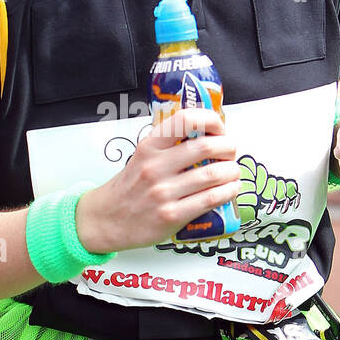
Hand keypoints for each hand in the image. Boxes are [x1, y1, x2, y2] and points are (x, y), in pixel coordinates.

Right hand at [75, 108, 240, 253]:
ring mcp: (163, 192)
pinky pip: (210, 199)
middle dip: (228, 147)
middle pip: (206, 147)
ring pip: (213, 175)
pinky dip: (228, 192)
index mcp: (149, 146)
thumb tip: (205, 133)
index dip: (211, 120)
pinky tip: (231, 189)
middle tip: (231, 152)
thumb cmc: (129, 188)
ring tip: (233, 172)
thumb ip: (168, 145)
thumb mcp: (141, 157)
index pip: (186, 119)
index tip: (220, 128)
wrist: (106, 220)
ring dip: (232, 172)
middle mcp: (155, 167)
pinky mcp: (172, 215)